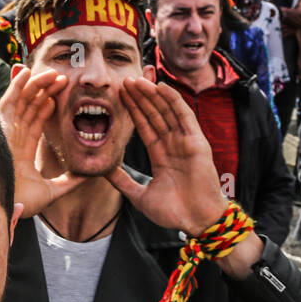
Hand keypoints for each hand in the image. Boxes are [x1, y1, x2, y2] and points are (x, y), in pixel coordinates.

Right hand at [0, 65, 85, 216]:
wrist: (7, 206)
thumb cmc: (22, 203)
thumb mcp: (52, 191)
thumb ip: (69, 182)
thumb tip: (88, 176)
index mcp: (21, 153)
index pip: (34, 123)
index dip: (46, 108)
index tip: (59, 96)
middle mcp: (12, 140)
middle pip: (29, 109)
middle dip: (45, 92)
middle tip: (62, 80)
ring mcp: (5, 132)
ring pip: (21, 102)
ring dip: (36, 85)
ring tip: (53, 73)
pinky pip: (7, 101)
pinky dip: (15, 86)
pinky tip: (25, 72)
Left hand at [107, 76, 227, 236]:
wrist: (196, 221)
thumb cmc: (174, 212)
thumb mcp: (139, 196)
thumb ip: (123, 181)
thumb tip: (104, 172)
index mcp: (161, 156)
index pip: (145, 126)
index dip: (133, 110)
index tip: (120, 96)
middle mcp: (173, 145)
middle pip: (154, 115)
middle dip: (139, 98)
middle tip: (124, 80)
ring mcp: (185, 142)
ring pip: (166, 112)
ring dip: (153, 95)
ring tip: (137, 80)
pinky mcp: (196, 142)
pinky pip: (184, 117)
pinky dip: (173, 101)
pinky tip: (162, 87)